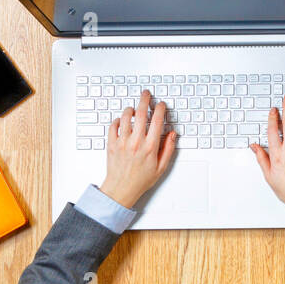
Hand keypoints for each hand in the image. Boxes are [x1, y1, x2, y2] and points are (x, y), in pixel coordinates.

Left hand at [100, 91, 176, 207]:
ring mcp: (122, 142)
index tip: (161, 105)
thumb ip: (168, 149)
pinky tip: (122, 121)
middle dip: (145, 100)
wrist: (121, 189)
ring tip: (134, 108)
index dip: (160, 109)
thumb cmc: (140, 180)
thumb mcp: (161, 167)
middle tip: (146, 94)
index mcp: (150, 147)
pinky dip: (118, 120)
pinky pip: (113, 126)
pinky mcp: (111, 144)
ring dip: (130, 109)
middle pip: (140, 113)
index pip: (157, 120)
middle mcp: (136, 142)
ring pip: (126, 117)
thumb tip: (172, 134)